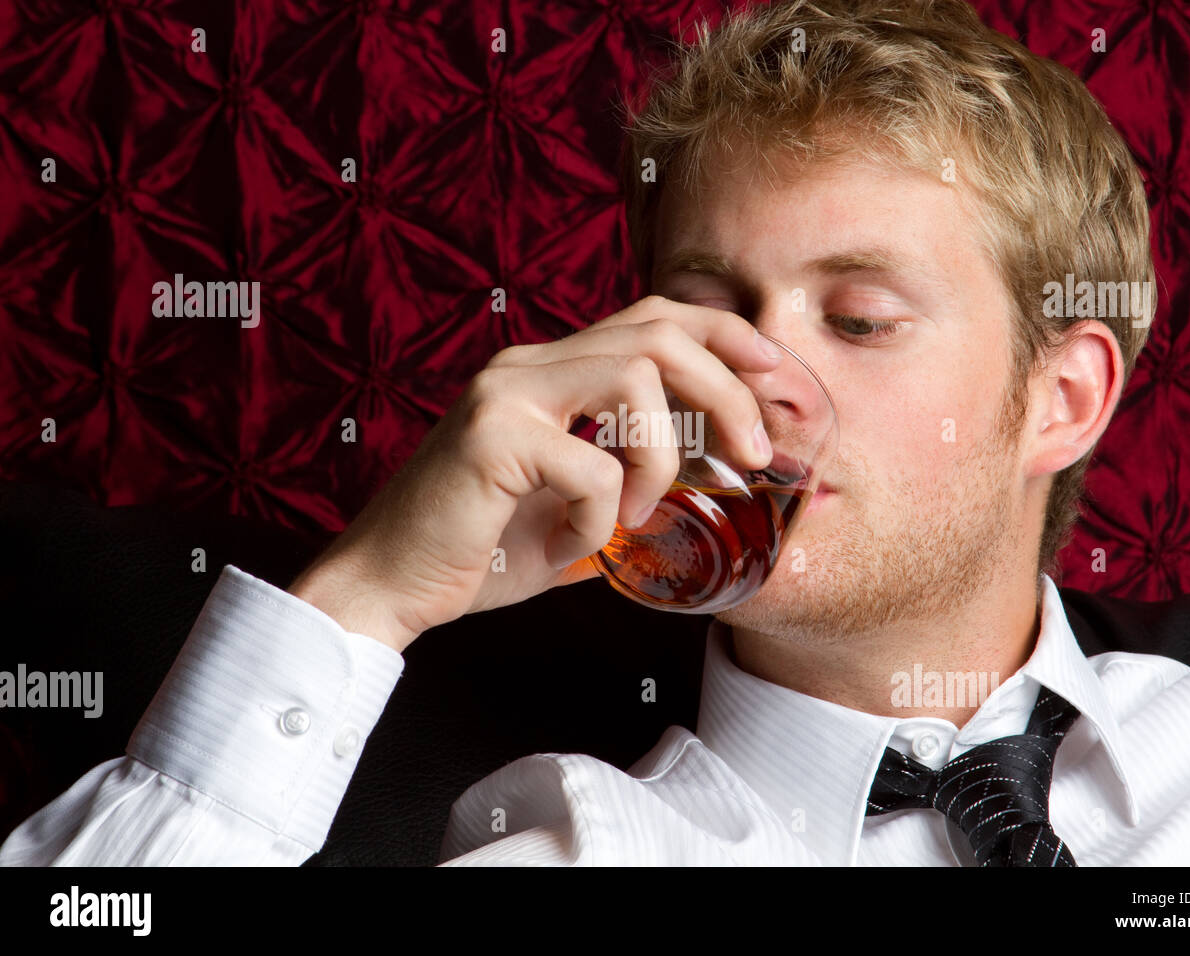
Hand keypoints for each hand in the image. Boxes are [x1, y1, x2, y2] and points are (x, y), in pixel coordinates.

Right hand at [289, 296, 778, 651]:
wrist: (389, 585)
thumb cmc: (479, 549)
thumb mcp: (571, 507)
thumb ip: (626, 484)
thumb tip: (707, 490)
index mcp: (548, 372)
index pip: (652, 317)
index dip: (723, 335)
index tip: (774, 373)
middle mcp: (527, 366)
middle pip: (660, 331)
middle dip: (728, 386)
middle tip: (756, 451)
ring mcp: (506, 394)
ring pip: (635, 378)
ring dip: (661, 458)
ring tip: (636, 514)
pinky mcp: (492, 438)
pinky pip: (593, 466)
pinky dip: (601, 518)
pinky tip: (567, 545)